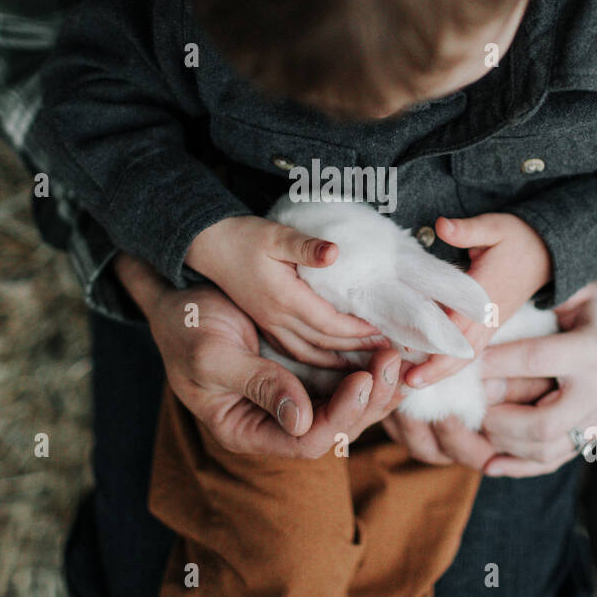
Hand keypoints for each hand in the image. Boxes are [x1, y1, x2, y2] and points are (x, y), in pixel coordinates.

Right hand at [123, 254, 408, 457]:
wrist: (178, 300)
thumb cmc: (185, 328)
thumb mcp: (213, 356)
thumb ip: (259, 385)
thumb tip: (301, 420)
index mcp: (246, 430)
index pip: (304, 441)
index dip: (339, 416)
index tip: (362, 380)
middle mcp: (274, 423)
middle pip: (335, 427)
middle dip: (369, 398)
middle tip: (392, 361)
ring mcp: (292, 399)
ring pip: (346, 405)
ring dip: (377, 384)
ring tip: (400, 357)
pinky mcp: (303, 374)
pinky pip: (343, 380)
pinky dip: (368, 368)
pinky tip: (389, 350)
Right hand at [185, 215, 384, 368]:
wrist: (208, 247)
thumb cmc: (241, 238)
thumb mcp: (273, 236)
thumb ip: (304, 247)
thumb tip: (335, 252)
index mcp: (282, 300)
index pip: (329, 325)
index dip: (358, 331)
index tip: (384, 331)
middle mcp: (276, 320)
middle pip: (324, 345)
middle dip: (358, 349)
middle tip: (388, 350)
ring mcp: (269, 327)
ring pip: (310, 355)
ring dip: (340, 360)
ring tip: (368, 361)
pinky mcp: (265, 327)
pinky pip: (297, 352)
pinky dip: (319, 359)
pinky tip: (335, 358)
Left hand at [402, 212, 550, 388]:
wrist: (546, 253)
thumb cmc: (517, 238)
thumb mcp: (493, 227)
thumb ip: (467, 230)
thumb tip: (442, 225)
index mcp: (486, 292)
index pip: (460, 321)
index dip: (437, 336)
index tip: (411, 347)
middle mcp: (489, 315)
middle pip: (463, 349)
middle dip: (437, 367)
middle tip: (409, 381)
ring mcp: (492, 324)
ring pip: (468, 355)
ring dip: (442, 371)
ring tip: (414, 383)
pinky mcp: (491, 326)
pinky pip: (472, 351)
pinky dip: (453, 363)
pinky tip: (432, 370)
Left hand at [474, 279, 596, 475]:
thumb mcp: (577, 289)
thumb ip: (538, 301)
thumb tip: (486, 314)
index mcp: (594, 350)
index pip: (537, 360)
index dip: (495, 362)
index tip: (463, 360)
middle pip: (543, 423)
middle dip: (498, 417)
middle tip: (469, 401)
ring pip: (545, 450)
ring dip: (503, 443)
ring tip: (475, 424)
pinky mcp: (592, 435)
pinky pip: (553, 462)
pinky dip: (518, 466)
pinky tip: (490, 462)